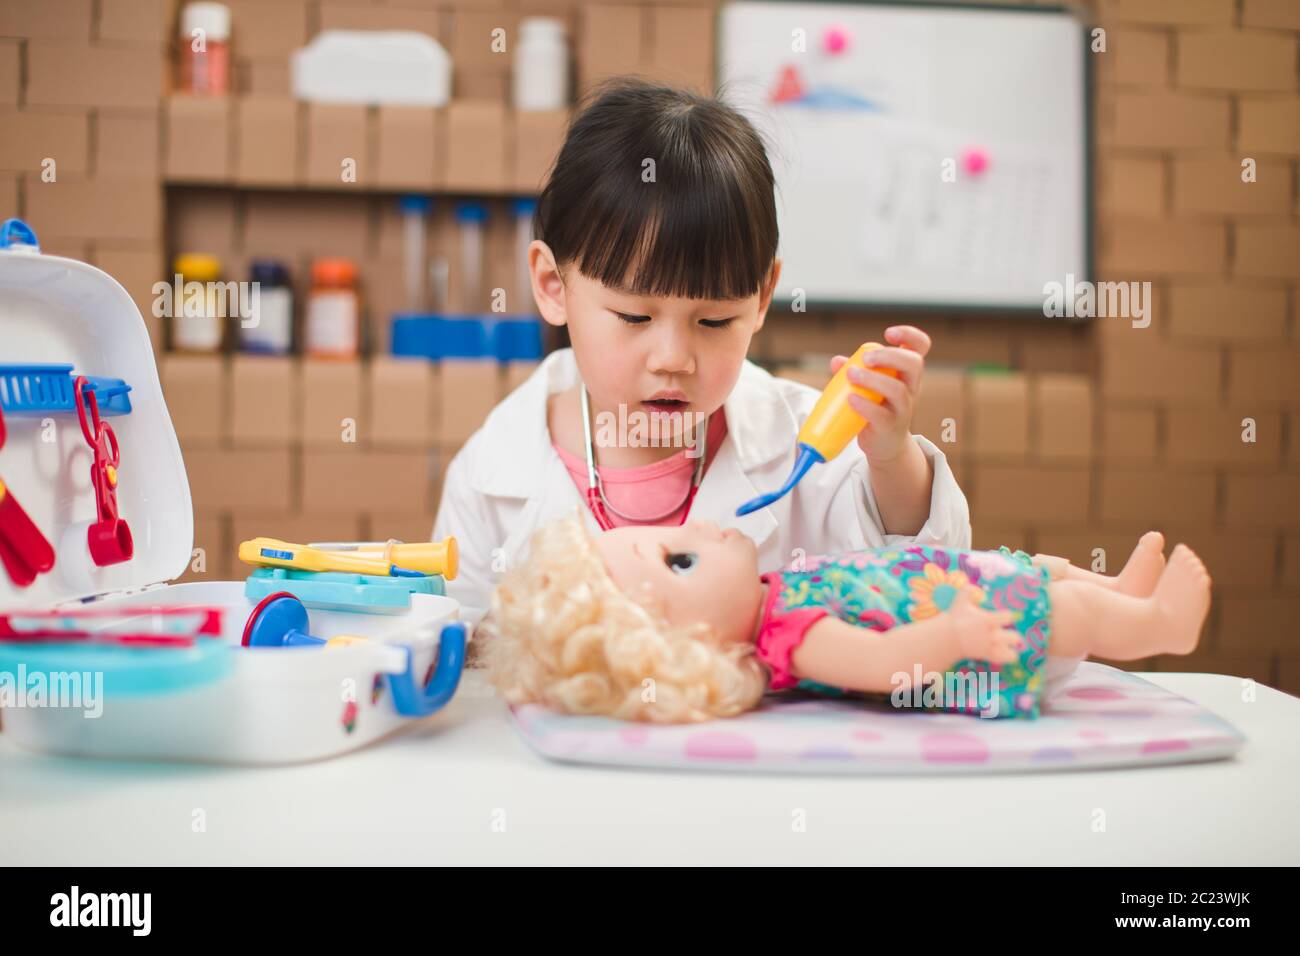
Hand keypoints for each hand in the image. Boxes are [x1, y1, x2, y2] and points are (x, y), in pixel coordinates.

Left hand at [829, 325, 929, 463]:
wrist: (884, 444)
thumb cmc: (876, 408)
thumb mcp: (868, 386)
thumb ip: (854, 370)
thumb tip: (837, 361)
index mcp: (907, 373)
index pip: (920, 347)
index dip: (910, 335)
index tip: (889, 333)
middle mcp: (911, 388)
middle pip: (914, 364)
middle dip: (890, 356)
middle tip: (867, 358)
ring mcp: (903, 408)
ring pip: (898, 390)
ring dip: (872, 379)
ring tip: (851, 375)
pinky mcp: (890, 427)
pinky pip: (882, 415)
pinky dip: (865, 405)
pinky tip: (851, 399)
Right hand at [947, 594, 1020, 664]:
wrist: (947, 637)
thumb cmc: (956, 618)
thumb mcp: (959, 602)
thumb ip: (966, 591)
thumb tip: (970, 584)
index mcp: (986, 621)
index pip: (1007, 617)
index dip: (1007, 616)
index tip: (1004, 616)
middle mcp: (989, 635)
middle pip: (1012, 638)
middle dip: (1013, 637)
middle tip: (1009, 635)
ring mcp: (988, 646)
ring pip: (1008, 652)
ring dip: (1011, 649)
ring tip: (1009, 646)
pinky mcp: (985, 655)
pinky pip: (1002, 658)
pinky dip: (1007, 656)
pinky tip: (1009, 653)